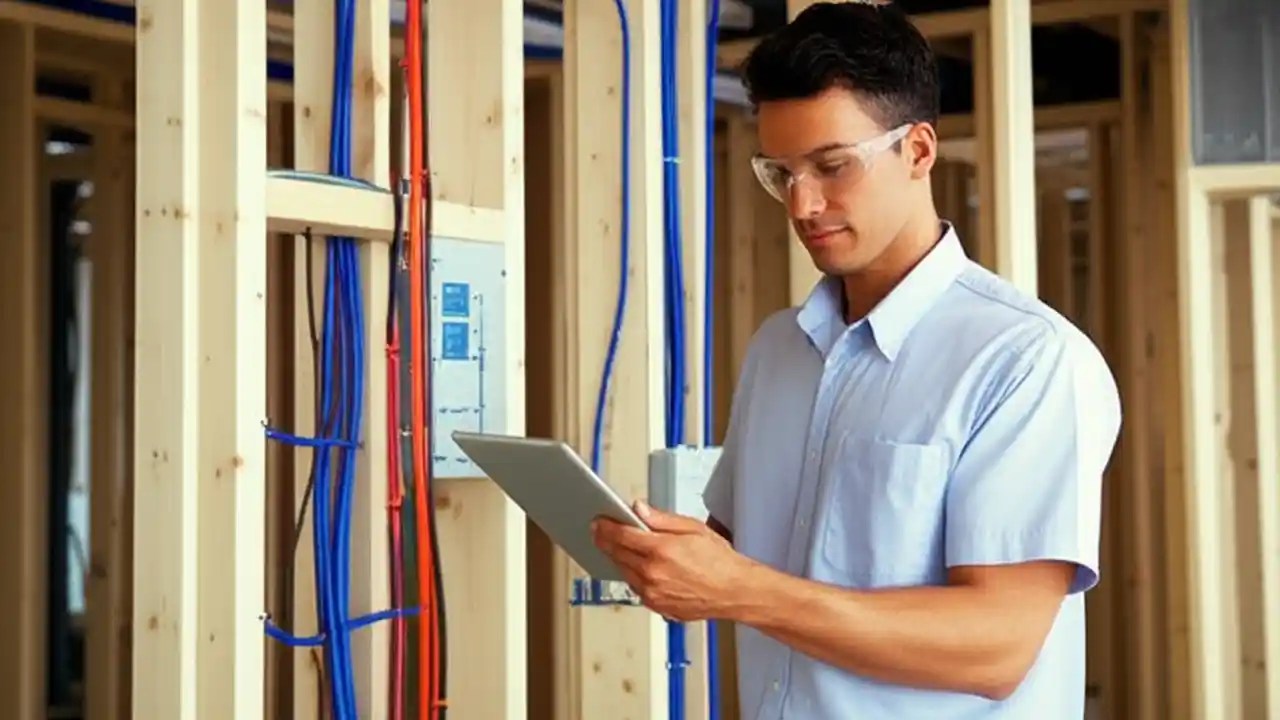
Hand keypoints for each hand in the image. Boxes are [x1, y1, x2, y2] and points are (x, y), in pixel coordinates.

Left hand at [591, 500, 749, 621]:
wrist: (735, 592)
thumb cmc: (721, 562)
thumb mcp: (694, 529)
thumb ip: (662, 519)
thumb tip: (640, 509)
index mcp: (661, 550)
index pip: (621, 535)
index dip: (605, 526)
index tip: (598, 521)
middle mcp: (653, 573)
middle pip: (617, 554)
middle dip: (605, 541)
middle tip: (598, 531)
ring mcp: (653, 593)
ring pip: (623, 572)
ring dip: (617, 558)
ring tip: (615, 547)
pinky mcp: (657, 606)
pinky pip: (636, 588)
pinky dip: (632, 575)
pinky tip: (635, 566)